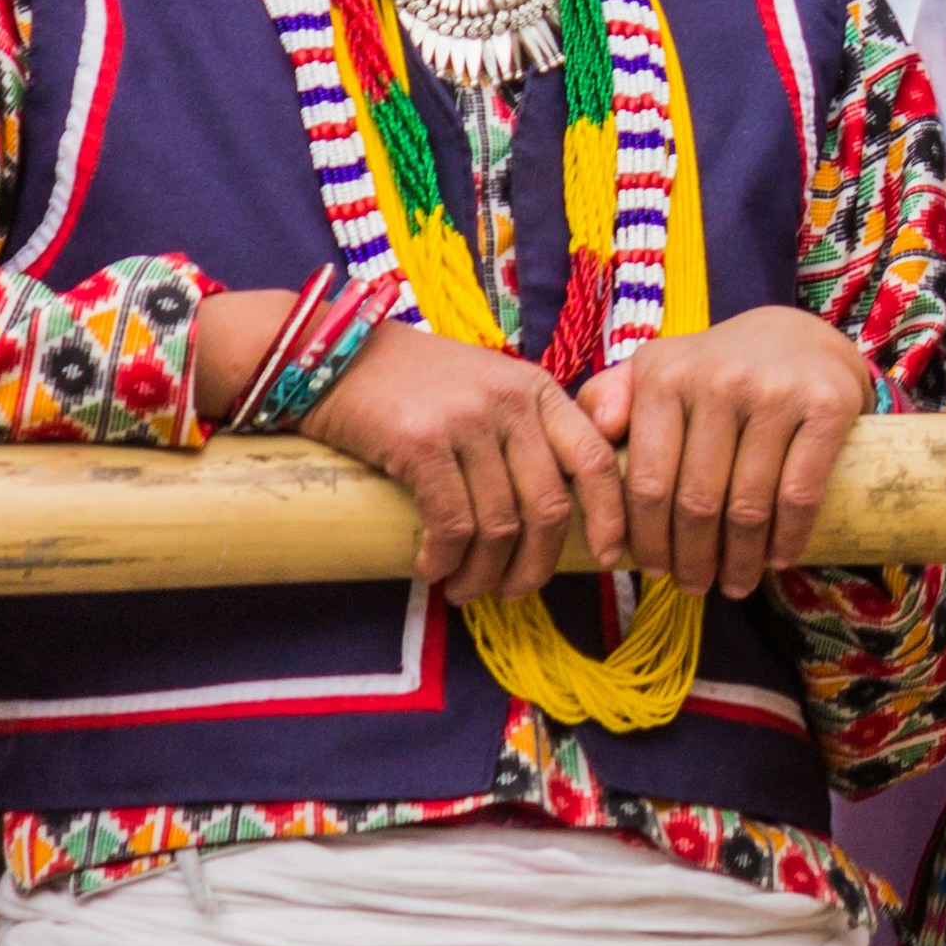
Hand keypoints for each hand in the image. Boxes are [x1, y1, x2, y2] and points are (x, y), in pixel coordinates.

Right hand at [300, 322, 625, 604]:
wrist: (335, 353)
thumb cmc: (414, 384)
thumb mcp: (487, 389)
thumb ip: (525, 432)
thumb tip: (558, 513)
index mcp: (538, 390)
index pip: (594, 460)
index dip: (610, 516)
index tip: (609, 557)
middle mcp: (511, 402)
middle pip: (549, 505)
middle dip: (537, 564)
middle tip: (514, 592)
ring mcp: (467, 420)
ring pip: (500, 524)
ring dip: (484, 573)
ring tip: (465, 590)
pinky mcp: (420, 441)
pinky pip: (452, 523)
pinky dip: (446, 559)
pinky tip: (434, 569)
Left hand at [576, 306, 873, 599]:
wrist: (800, 337)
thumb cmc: (714, 371)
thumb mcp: (657, 371)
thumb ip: (608, 396)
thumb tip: (597, 431)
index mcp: (666, 375)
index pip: (649, 482)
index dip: (648, 539)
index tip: (653, 570)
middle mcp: (718, 379)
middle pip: (697, 501)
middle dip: (693, 559)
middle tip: (694, 586)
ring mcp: (776, 392)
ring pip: (749, 506)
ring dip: (740, 561)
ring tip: (735, 584)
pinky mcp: (827, 406)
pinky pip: (800, 493)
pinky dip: (788, 538)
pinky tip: (778, 558)